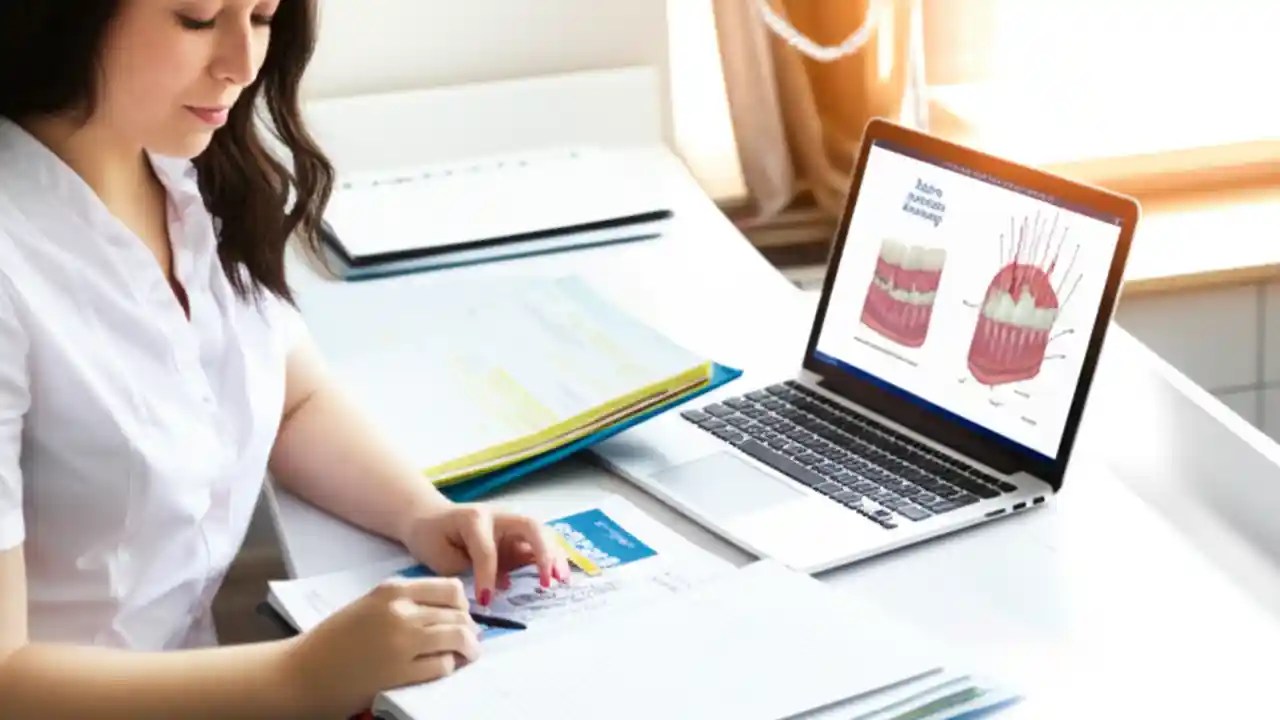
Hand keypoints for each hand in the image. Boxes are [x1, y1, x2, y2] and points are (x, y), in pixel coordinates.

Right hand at [284, 577, 480, 716]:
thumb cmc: (334, 640)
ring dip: (467, 649)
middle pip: (459, 614)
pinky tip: (441, 669)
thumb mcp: (370, 606)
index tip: (461, 616)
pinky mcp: (400, 673)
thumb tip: (449, 612)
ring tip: (465, 655)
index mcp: (392, 590)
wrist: (301, 672)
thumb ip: (406, 604)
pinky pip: (442, 666)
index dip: (462, 605)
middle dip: (469, 629)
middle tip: (468, 640)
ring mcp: (402, 642)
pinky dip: (448, 667)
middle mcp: (401, 611)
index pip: (451, 588)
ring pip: (458, 638)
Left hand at [400, 503, 570, 606]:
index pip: (487, 550)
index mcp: (475, 519)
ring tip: (562, 580)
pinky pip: (540, 546)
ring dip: (555, 557)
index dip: (488, 576)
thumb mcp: (440, 557)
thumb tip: (490, 593)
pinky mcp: (518, 537)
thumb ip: (464, 572)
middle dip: (543, 554)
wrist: (430, 518)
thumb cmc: (432, 538)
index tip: (486, 601)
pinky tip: (558, 578)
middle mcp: (500, 517)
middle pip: (530, 528)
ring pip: (542, 534)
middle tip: (548, 581)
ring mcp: (512, 525)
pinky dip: (552, 560)